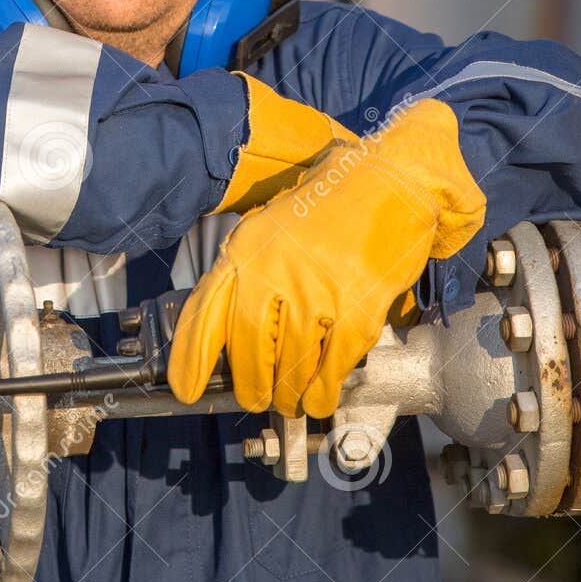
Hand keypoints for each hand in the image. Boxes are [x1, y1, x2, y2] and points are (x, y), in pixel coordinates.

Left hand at [168, 98, 485, 417]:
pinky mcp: (358, 308)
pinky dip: (324, 391)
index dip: (192, 359)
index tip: (186, 389)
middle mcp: (274, 269)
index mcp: (248, 247)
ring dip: (289, 394)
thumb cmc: (334, 201)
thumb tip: (231, 326)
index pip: (208, 313)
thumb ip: (250, 266)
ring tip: (290, 401)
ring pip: (292, 366)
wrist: (394, 180)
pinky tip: (320, 398)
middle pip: (249, 351)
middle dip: (251, 386)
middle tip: (255, 398)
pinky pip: (333, 366)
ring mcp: (317, 290)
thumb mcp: (273, 223)